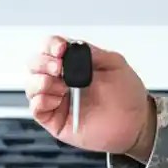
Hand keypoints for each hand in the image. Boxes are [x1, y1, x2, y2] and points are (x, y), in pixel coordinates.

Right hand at [25, 35, 155, 158]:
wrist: (135, 122)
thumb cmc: (127, 94)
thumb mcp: (114, 64)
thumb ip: (92, 53)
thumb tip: (72, 47)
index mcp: (74, 63)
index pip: (50, 48)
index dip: (51, 45)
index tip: (61, 49)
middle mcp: (61, 79)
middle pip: (35, 64)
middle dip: (43, 63)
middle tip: (59, 68)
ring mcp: (56, 99)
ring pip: (32, 85)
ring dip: (42, 81)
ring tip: (62, 86)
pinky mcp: (55, 119)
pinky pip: (36, 108)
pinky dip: (41, 100)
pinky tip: (57, 98)